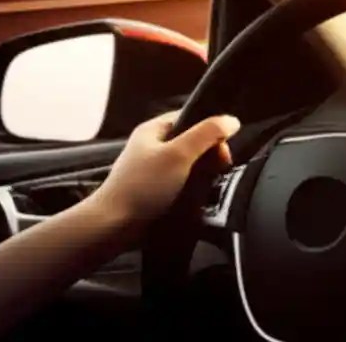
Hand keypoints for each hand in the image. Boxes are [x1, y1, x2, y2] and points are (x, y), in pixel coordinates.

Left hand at [89, 111, 240, 228]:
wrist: (113, 227)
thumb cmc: (142, 186)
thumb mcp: (179, 154)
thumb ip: (207, 134)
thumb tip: (232, 121)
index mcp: (154, 129)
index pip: (192, 117)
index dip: (212, 129)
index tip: (222, 148)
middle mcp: (154, 147)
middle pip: (195, 142)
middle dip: (209, 155)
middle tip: (216, 169)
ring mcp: (155, 170)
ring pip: (192, 166)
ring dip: (203, 175)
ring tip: (205, 187)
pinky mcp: (157, 192)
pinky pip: (185, 184)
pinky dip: (194, 190)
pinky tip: (196, 199)